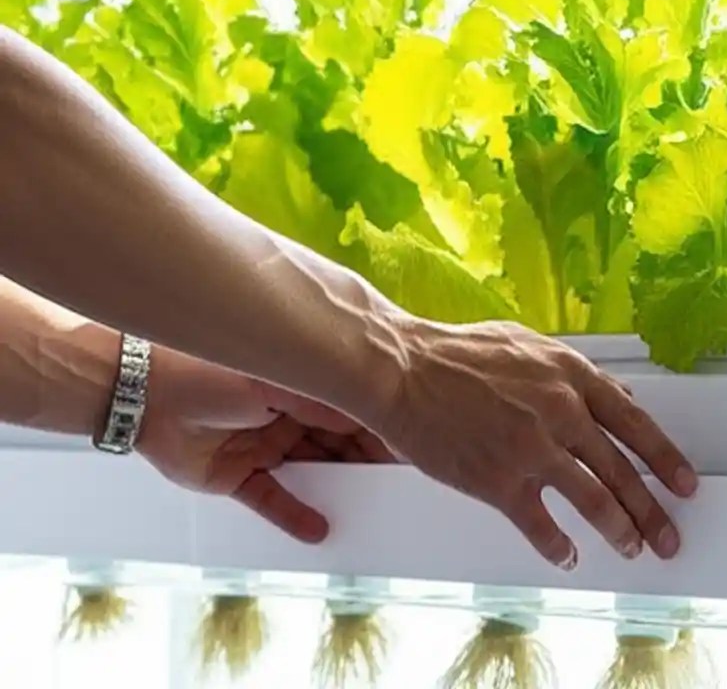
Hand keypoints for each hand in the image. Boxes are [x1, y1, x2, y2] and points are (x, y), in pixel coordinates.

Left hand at [136, 346, 394, 542]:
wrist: (142, 392)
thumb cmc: (209, 369)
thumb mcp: (277, 382)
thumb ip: (324, 403)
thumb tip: (375, 419)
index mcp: (300, 386)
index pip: (350, 410)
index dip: (379, 428)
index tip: (411, 448)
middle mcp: (287, 416)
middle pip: (337, 444)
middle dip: (365, 463)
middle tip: (399, 486)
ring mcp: (263, 447)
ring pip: (312, 472)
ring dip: (338, 490)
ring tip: (371, 511)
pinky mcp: (237, 476)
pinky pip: (272, 500)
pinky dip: (294, 516)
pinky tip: (319, 530)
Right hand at [370, 318, 698, 569]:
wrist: (402, 371)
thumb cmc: (459, 355)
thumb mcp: (528, 345)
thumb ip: (575, 372)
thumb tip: (618, 395)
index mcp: (571, 377)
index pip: (636, 424)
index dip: (666, 459)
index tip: (685, 484)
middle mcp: (561, 414)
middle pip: (622, 471)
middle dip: (652, 511)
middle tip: (668, 536)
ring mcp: (531, 450)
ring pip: (593, 500)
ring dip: (619, 531)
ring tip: (631, 548)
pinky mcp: (498, 481)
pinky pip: (540, 525)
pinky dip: (558, 546)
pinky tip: (568, 556)